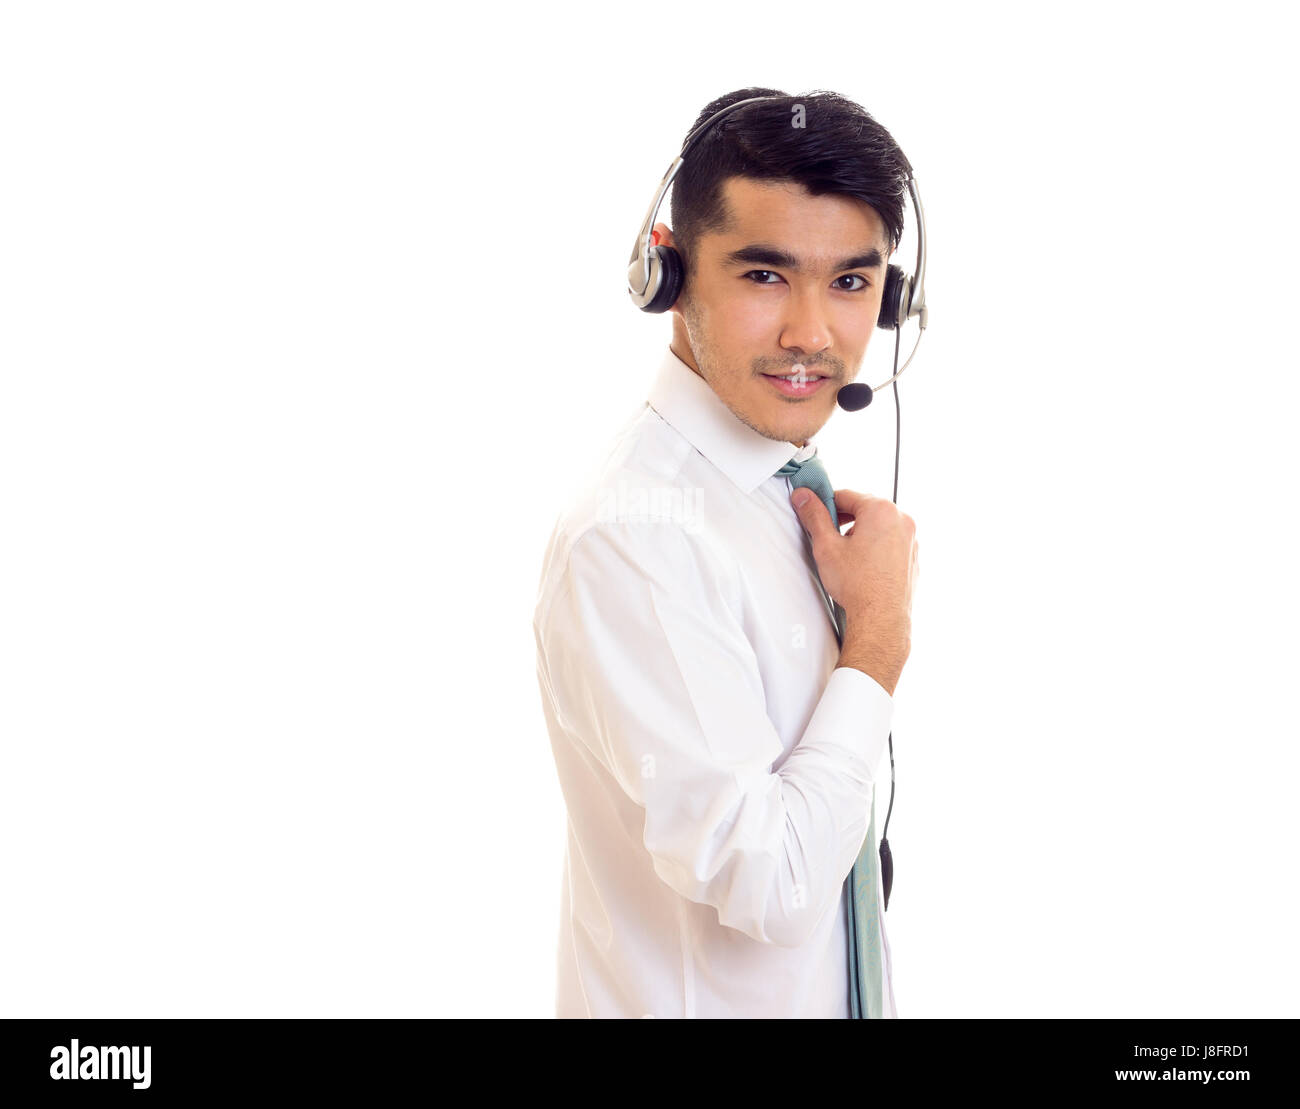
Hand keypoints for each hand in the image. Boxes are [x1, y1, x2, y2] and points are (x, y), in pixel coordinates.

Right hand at [790, 488, 917, 681]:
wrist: (881, 618)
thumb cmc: (859, 585)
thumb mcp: (826, 546)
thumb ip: (814, 516)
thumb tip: (804, 498)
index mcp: (881, 510)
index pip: (845, 495)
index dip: (825, 504)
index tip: (815, 512)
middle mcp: (901, 520)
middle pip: (864, 509)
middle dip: (844, 521)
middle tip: (829, 539)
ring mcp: (910, 539)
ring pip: (878, 526)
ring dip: (860, 534)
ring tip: (846, 557)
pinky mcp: (912, 557)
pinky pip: (890, 542)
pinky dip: (875, 547)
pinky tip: (862, 566)